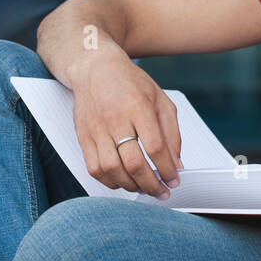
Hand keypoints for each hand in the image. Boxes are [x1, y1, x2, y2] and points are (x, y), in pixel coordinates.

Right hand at [71, 52, 182, 196]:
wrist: (95, 68)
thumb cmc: (130, 83)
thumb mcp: (160, 100)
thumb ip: (171, 132)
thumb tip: (177, 164)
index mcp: (138, 106)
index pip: (155, 147)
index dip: (166, 169)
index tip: (174, 180)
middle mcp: (116, 119)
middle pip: (134, 163)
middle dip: (151, 184)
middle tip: (161, 191)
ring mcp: (96, 129)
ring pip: (112, 170)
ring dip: (130, 186)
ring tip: (143, 187)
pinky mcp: (83, 137)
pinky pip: (94, 169)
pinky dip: (110, 182)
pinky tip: (123, 181)